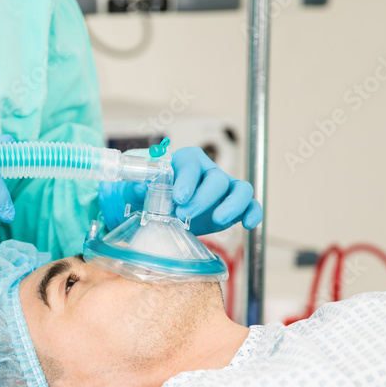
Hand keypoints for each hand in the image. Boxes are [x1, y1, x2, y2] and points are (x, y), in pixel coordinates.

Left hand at [98, 146, 261, 235]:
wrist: (158, 215)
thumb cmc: (147, 199)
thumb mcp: (132, 194)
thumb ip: (133, 189)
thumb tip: (137, 187)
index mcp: (184, 163)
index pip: (191, 162)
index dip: (187, 178)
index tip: (178, 196)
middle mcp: (207, 174)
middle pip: (216, 178)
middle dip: (202, 198)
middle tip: (185, 215)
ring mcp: (223, 191)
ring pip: (240, 189)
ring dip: (232, 204)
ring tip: (218, 221)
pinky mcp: (232, 209)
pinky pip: (250, 205)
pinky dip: (252, 213)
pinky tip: (248, 224)